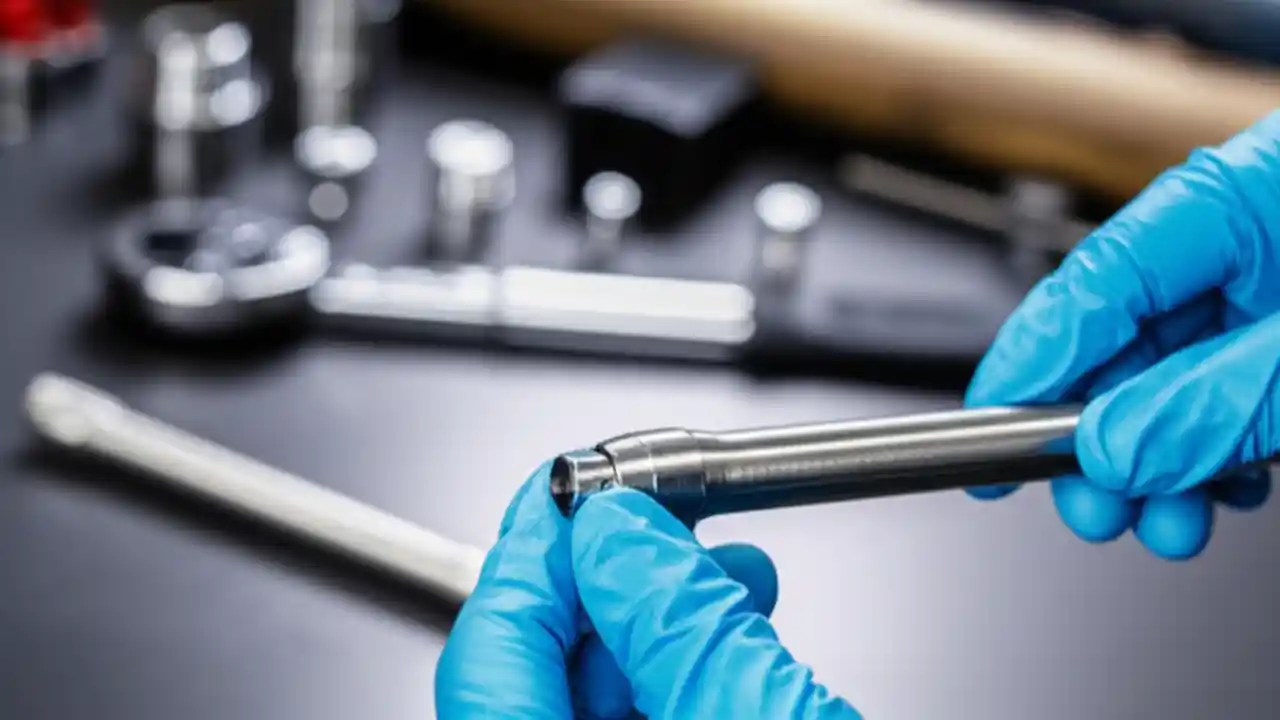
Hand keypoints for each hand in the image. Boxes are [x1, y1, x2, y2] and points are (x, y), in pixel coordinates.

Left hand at [435, 464, 859, 718]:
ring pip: (591, 692)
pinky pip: (641, 718)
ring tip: (732, 566)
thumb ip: (684, 628)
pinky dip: (682, 670)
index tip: (570, 489)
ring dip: (658, 617)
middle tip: (661, 518)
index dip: (533, 548)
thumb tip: (625, 532)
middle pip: (536, 660)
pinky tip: (736, 629)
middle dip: (609, 574)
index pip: (490, 641)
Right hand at [967, 112, 1279, 559]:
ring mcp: (1258, 290)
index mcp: (1225, 206)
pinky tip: (1221, 487)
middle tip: (1095, 501)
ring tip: (1173, 518)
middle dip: (1098, 439)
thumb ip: (1215, 402)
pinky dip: (1212, 454)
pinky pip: (1214, 397)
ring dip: (1160, 464)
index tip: (987, 432)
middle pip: (1117, 347)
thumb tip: (1114, 449)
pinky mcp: (1276, 333)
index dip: (1028, 365)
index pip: (1088, 287)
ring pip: (1163, 385)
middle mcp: (1230, 245)